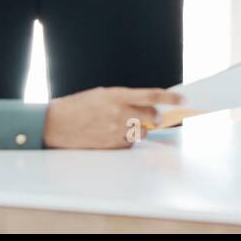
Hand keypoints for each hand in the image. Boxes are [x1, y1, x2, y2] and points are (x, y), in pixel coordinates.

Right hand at [43, 87, 185, 148]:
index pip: (151, 96)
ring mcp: (115, 131)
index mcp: (117, 96)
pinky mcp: (110, 145)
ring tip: (121, 125)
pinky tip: (112, 134)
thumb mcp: (103, 95)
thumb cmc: (78, 106)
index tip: (183, 100)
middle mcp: (119, 113)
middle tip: (153, 117)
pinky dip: (126, 140)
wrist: (57, 123)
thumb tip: (144, 105)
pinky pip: (128, 145)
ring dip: (139, 130)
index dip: (170, 99)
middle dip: (155, 118)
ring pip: (141, 133)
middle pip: (151, 117)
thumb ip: (124, 100)